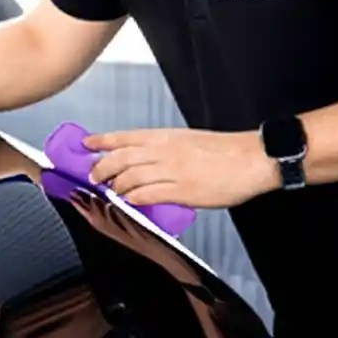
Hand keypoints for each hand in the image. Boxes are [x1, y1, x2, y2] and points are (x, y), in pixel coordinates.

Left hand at [83, 128, 279, 208]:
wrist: (250, 159)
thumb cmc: (224, 150)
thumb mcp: (188, 140)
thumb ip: (164, 149)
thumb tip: (145, 160)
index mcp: (166, 136)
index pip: (124, 137)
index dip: (102, 141)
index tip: (87, 144)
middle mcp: (164, 151)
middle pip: (120, 159)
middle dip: (101, 168)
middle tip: (94, 176)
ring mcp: (171, 171)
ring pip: (129, 177)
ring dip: (116, 186)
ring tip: (111, 190)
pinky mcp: (180, 191)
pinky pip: (147, 195)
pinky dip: (134, 198)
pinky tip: (129, 201)